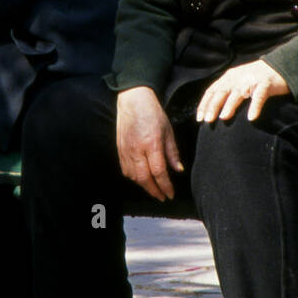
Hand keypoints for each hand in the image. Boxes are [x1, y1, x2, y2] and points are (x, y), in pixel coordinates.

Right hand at [116, 86, 183, 201]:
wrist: (133, 101)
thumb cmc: (152, 113)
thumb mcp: (168, 131)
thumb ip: (172, 152)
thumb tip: (178, 170)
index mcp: (151, 143)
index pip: (159, 172)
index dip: (165, 186)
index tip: (170, 194)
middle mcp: (137, 149)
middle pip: (144, 178)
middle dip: (154, 191)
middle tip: (162, 197)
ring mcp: (126, 150)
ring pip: (133, 176)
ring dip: (144, 186)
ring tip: (154, 189)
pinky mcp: (119, 149)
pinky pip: (125, 169)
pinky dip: (134, 178)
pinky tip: (141, 178)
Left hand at [196, 59, 288, 123]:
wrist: (281, 66)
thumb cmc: (256, 78)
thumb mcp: (238, 80)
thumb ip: (227, 90)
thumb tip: (211, 109)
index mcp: (229, 77)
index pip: (212, 90)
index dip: (204, 104)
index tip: (199, 118)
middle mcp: (238, 77)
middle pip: (222, 91)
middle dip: (213, 106)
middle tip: (208, 121)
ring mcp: (252, 80)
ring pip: (238, 93)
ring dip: (230, 105)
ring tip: (224, 118)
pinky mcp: (266, 84)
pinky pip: (259, 96)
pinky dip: (255, 107)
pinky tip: (251, 118)